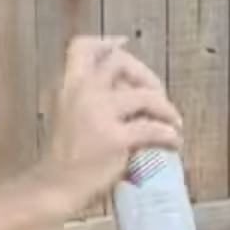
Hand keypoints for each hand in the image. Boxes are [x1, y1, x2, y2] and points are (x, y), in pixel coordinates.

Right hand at [42, 36, 183, 210]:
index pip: (82, 47)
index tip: (122, 44)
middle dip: (146, 75)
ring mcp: (100, 113)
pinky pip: (154, 129)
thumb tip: (126, 88)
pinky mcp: (117, 138)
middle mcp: (83, 91)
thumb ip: (90, 96)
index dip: (105, 42)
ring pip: (146, 95)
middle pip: (121, 63)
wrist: (56, 186)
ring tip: (173, 122)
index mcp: (68, 85)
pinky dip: (170, 135)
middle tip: (159, 95)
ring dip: (166, 108)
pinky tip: (174, 143)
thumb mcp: (69, 114)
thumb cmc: (65, 156)